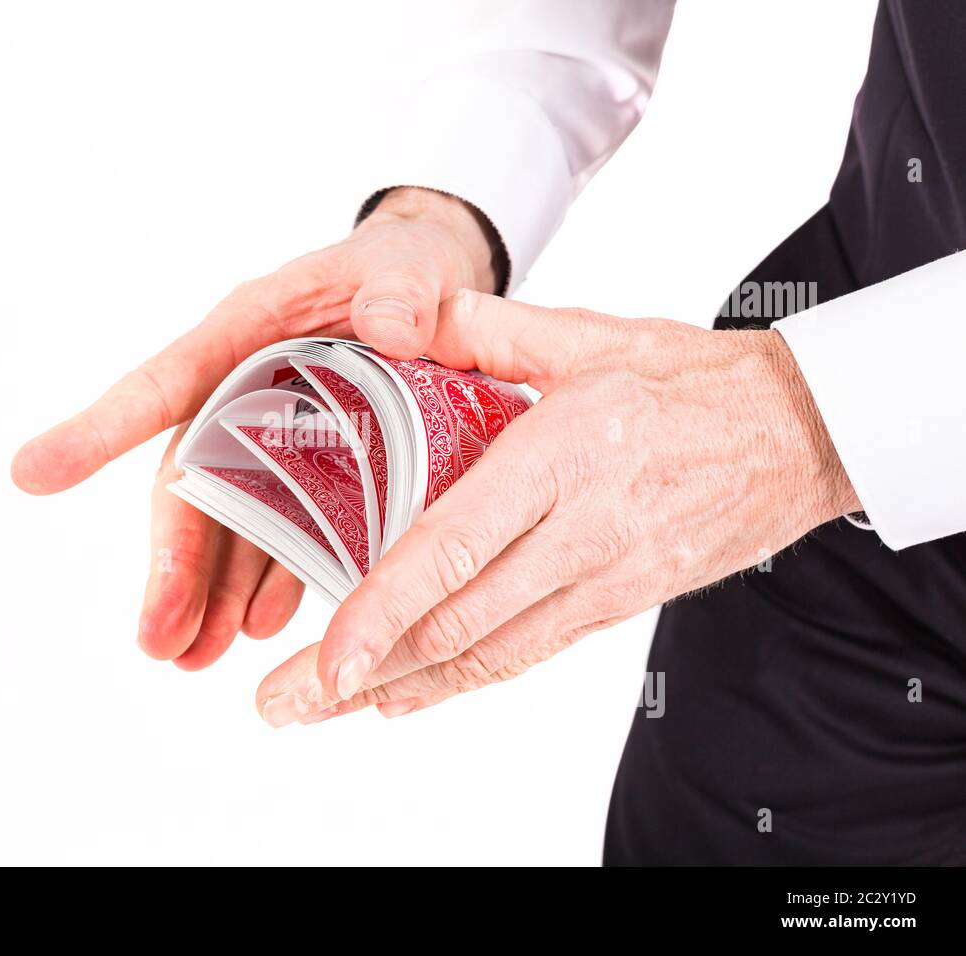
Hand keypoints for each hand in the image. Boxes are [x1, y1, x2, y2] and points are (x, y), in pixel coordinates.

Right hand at [11, 189, 503, 668]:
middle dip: (171, 566)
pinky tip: (264, 627)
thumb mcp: (406, 265)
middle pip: (191, 484)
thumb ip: (398, 290)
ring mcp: (276, 438)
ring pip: (228, 522)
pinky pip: (281, 532)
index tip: (30, 475)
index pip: (164, 385)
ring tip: (195, 660)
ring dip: (210, 594)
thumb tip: (395, 326)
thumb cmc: (404, 267)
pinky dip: (271, 580)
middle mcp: (246, 392)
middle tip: (158, 643)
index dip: (99, 429)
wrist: (435, 293)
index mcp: (247, 333)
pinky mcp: (315, 471)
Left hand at [256, 290, 860, 724]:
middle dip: (363, 674)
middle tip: (284, 703)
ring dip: (400, 689)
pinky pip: (529, 654)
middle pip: (456, 624)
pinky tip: (407, 696)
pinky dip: (461, 681)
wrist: (800, 434)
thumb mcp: (592, 333)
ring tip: (323, 713)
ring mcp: (602, 579)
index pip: (454, 548)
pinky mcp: (618, 605)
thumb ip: (493, 330)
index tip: (326, 661)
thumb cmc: (692, 381)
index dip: (384, 612)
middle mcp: (579, 532)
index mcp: (561, 455)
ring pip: (487, 654)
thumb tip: (410, 318)